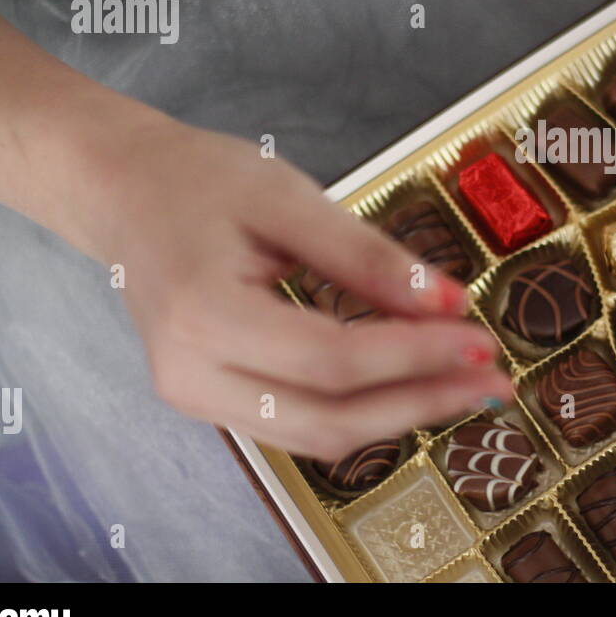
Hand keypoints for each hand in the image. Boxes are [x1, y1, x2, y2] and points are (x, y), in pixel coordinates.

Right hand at [91, 118, 510, 460]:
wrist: (124, 190)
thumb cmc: (198, 181)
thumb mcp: (289, 199)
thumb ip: (368, 256)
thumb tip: (446, 301)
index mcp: (205, 316)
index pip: (334, 358)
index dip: (416, 356)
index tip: (479, 340)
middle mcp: (192, 376)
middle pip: (329, 419)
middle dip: (421, 403)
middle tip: (491, 380)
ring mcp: (196, 397)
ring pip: (316, 435)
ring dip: (399, 415)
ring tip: (463, 386)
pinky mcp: (210, 399)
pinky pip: (298, 422)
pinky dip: (362, 409)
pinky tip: (410, 384)